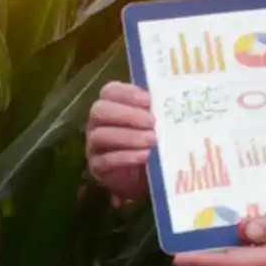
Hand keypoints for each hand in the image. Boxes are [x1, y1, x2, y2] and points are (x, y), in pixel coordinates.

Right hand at [85, 81, 155, 199]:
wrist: (148, 174)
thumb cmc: (152, 140)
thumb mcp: (157, 122)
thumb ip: (158, 108)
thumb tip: (172, 99)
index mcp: (111, 104)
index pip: (110, 91)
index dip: (128, 94)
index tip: (149, 100)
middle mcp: (97, 122)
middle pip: (100, 110)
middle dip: (127, 115)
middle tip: (152, 122)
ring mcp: (94, 145)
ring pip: (101, 135)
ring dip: (129, 137)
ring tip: (152, 140)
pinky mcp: (97, 167)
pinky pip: (105, 160)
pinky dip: (126, 157)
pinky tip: (145, 156)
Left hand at [173, 199, 265, 265]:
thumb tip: (242, 230)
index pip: (232, 260)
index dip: (204, 259)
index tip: (177, 257)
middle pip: (233, 260)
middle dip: (206, 253)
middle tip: (180, 241)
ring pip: (244, 254)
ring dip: (222, 245)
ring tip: (200, 230)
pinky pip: (258, 246)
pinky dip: (241, 239)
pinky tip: (235, 224)